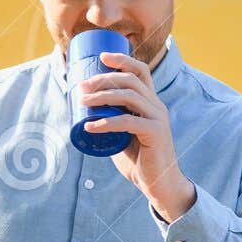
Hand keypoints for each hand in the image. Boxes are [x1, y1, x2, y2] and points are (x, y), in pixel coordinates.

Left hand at [82, 49, 196, 221]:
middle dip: (103, 79)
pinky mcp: (155, 133)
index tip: (101, 57)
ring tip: (82, 103)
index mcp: (151, 102)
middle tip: (81, 88)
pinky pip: (128, 122)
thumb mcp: (124, 135)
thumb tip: (82, 115)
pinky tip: (90, 126)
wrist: (160, 184)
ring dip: (102, 96)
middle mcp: (157, 106)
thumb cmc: (141, 161)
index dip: (123, 60)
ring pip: (129, 96)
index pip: (140, 71)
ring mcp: (158, 119)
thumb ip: (111, 123)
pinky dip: (106, 122)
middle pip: (130, 80)